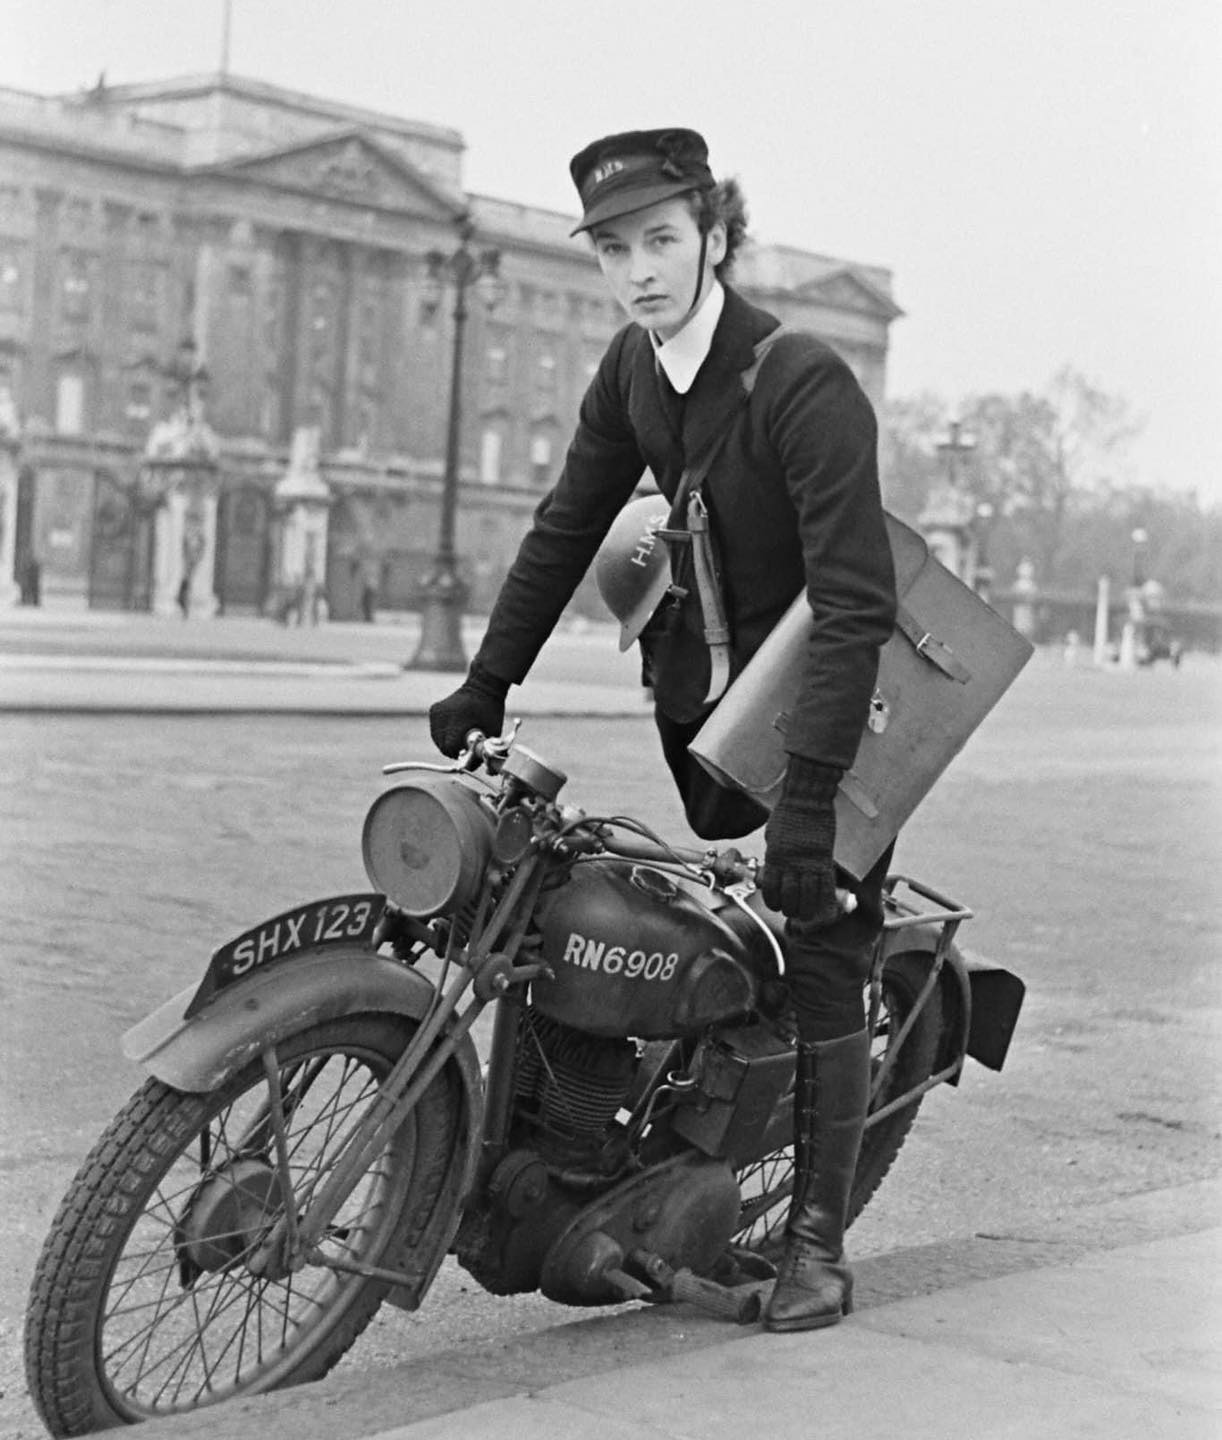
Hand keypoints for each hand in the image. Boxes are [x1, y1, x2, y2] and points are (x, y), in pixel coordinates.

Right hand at [428, 662, 509, 756]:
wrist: (483, 686)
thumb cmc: (491, 710)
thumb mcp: (492, 732)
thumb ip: (482, 751)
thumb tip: (471, 768)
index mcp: (457, 721)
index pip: (451, 748)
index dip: (459, 754)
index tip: (467, 753)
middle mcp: (443, 716)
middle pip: (442, 745)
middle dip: (453, 750)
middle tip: (464, 748)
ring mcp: (436, 713)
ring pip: (437, 739)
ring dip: (448, 743)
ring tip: (460, 738)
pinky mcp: (434, 710)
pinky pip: (436, 730)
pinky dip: (444, 733)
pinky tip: (454, 728)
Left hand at [759, 756, 841, 923]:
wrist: (806, 800)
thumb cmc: (787, 815)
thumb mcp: (772, 836)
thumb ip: (774, 855)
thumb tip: (774, 870)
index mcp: (774, 858)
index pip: (771, 890)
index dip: (773, 903)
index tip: (777, 906)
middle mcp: (790, 864)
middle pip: (789, 898)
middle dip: (789, 909)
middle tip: (792, 911)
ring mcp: (808, 863)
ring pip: (808, 897)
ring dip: (806, 909)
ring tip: (805, 912)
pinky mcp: (824, 859)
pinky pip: (826, 885)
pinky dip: (825, 899)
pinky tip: (824, 904)